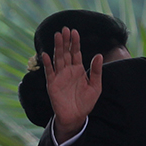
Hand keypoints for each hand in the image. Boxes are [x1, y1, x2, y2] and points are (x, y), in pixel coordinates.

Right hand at [41, 27, 102, 142]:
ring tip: (57, 36)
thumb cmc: (86, 102)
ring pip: (58, 59)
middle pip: (66, 53)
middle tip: (64, 29)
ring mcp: (59, 76)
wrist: (76, 117)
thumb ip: (96, 71)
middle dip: (65, 41)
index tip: (74, 31)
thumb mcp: (95, 86)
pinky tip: (46, 54)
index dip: (75, 42)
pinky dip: (47, 64)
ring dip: (57, 48)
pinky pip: (49, 72)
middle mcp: (67, 71)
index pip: (76, 52)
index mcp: (78, 70)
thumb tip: (99, 55)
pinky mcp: (52, 84)